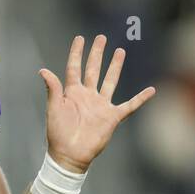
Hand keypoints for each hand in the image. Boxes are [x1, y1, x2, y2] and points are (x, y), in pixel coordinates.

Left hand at [38, 35, 155, 173]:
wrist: (70, 155)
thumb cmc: (58, 133)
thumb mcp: (54, 108)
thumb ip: (53, 89)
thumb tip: (43, 70)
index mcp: (72, 92)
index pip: (74, 68)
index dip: (77, 53)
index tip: (80, 38)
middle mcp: (87, 96)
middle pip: (93, 69)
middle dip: (97, 54)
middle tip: (101, 38)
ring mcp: (101, 105)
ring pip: (110, 81)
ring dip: (115, 67)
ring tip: (120, 51)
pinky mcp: (112, 117)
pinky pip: (130, 105)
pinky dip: (141, 98)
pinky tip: (151, 90)